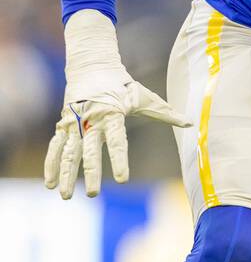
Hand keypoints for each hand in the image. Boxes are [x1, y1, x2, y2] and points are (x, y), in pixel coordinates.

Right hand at [44, 10, 190, 199]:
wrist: (91, 65)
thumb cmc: (121, 84)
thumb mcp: (143, 96)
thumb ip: (165, 113)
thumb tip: (190, 123)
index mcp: (112, 115)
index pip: (117, 141)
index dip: (119, 160)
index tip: (122, 179)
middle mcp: (90, 120)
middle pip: (89, 151)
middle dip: (91, 173)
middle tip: (93, 194)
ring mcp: (74, 123)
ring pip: (69, 152)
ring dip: (65, 175)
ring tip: (64, 196)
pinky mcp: (63, 124)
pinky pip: (56, 147)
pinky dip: (51, 164)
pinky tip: (49, 183)